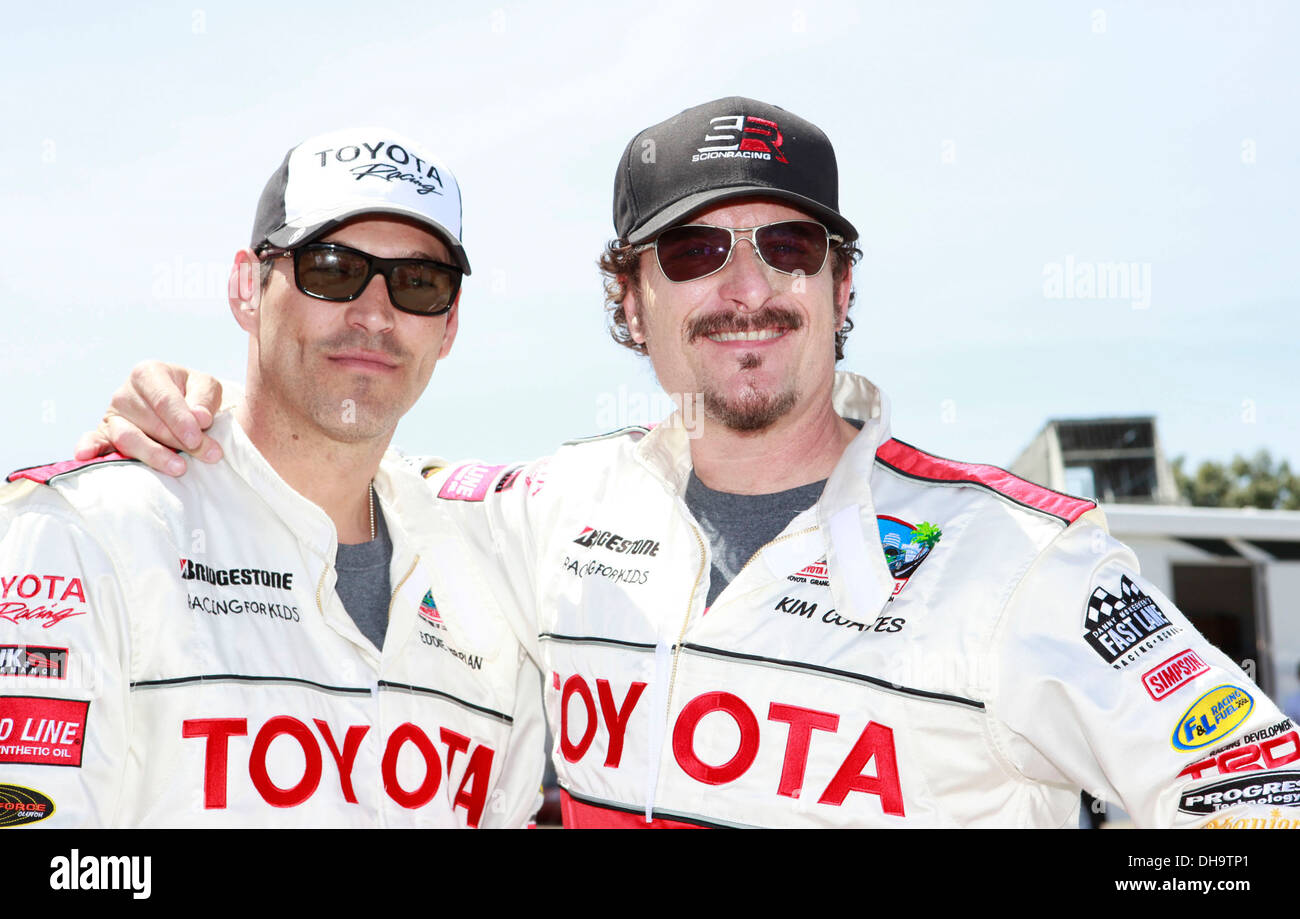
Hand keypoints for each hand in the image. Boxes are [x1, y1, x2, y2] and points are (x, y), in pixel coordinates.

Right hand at [74, 362, 223, 475]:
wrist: (180, 403)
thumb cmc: (193, 394)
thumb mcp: (207, 388)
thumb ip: (205, 400)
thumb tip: (200, 418)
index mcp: (149, 373)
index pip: (164, 399)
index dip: (181, 421)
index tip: (197, 438)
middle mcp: (125, 392)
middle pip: (151, 423)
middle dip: (180, 442)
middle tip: (208, 455)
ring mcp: (113, 414)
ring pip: (128, 437)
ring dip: (154, 454)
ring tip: (179, 467)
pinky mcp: (104, 434)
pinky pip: (93, 440)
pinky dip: (88, 447)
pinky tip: (84, 456)